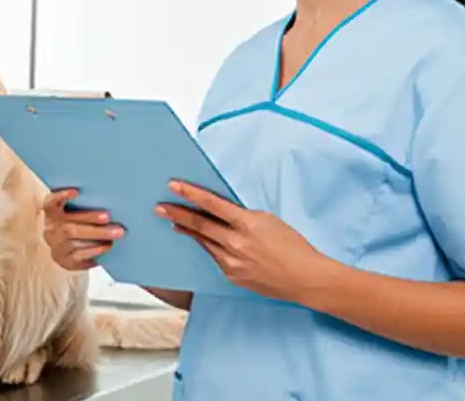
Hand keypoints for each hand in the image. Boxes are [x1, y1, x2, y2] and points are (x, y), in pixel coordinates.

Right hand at [41, 188, 124, 270]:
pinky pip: (79, 254)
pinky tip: (107, 246)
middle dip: (90, 218)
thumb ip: (84, 207)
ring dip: (97, 234)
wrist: (71, 255)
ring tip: (116, 232)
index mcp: (52, 214)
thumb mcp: (76, 215)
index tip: (76, 192)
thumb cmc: (79, 227)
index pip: (50, 203)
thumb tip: (109, 201)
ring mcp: (56, 246)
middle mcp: (51, 229)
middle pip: (67, 223)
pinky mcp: (64, 260)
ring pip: (74, 238)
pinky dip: (95, 249)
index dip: (61, 196)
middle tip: (108, 217)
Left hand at [157, 181, 332, 302]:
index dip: (190, 194)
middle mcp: (236, 243)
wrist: (305, 279)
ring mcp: (232, 262)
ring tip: (171, 220)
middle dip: (177, 214)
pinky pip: (214, 256)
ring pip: (203, 241)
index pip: (212, 204)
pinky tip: (197, 239)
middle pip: (200, 225)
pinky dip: (205, 245)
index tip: (173, 185)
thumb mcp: (268, 220)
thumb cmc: (292, 246)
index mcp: (248, 224)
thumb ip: (242, 216)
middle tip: (159, 207)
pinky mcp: (231, 275)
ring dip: (186, 230)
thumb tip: (219, 211)